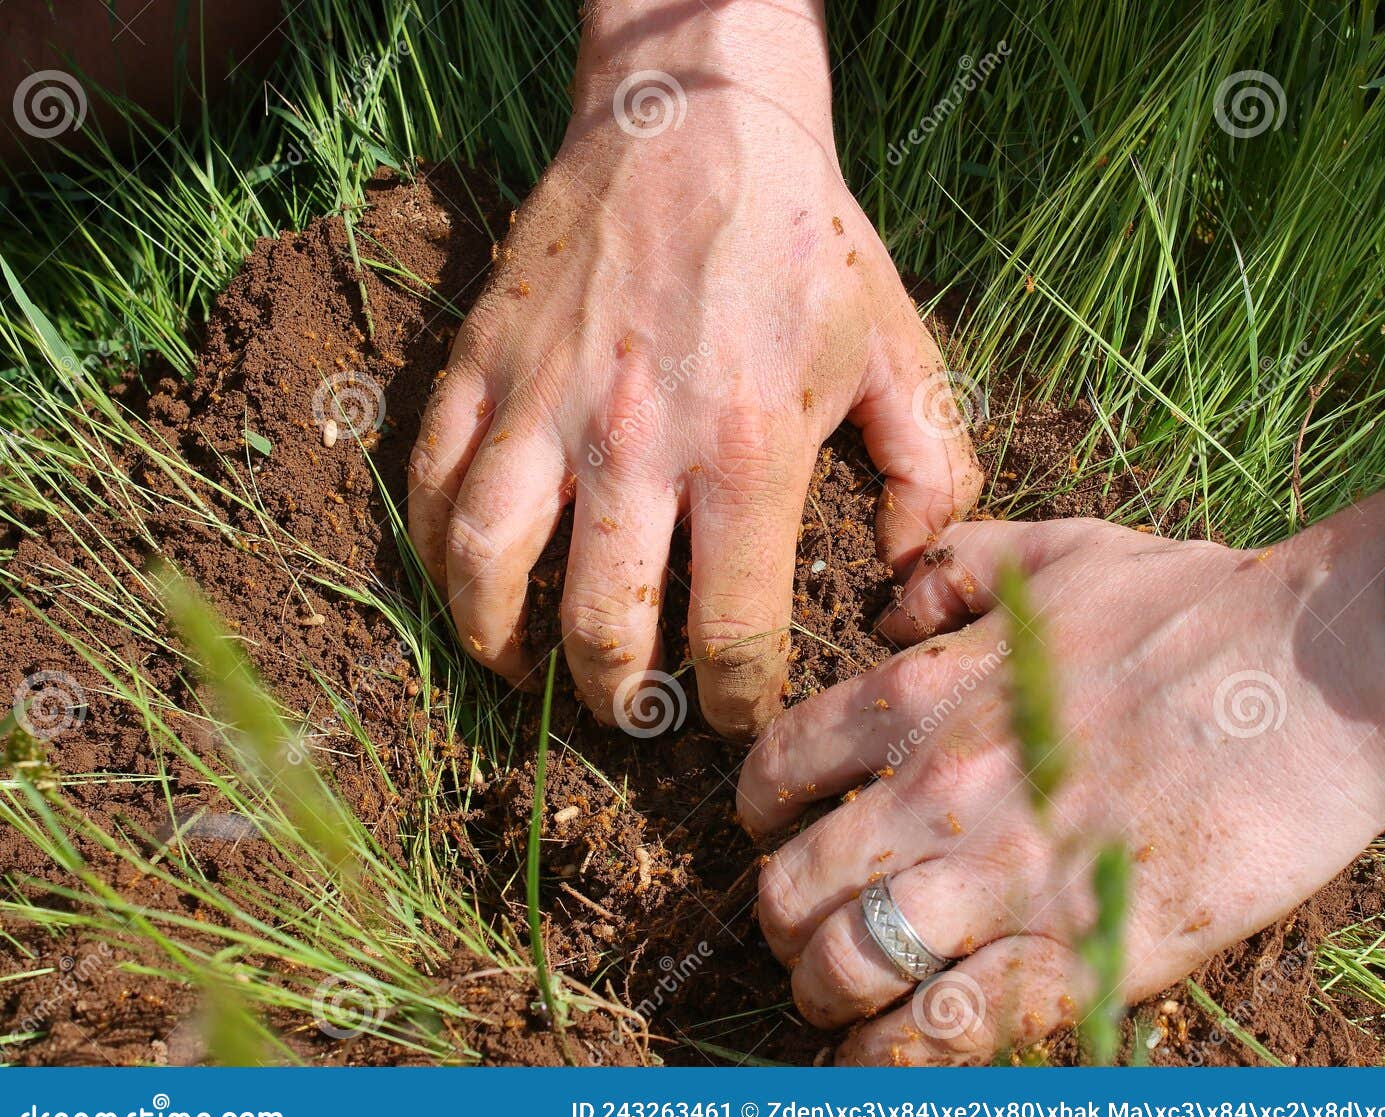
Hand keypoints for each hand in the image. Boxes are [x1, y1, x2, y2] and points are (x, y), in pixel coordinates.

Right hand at [406, 0, 981, 739]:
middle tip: (638, 708)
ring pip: (487, 568)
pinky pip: (430, 482)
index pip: (732, 631)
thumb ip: (935, 473)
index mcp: (750, 449)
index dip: (737, 699)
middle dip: (622, 699)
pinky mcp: (482, 361)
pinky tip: (469, 582)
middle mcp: (637, 439)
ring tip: (532, 671)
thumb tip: (909, 571)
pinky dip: (434, 553)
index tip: (738, 709)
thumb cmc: (806, 245)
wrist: (698, 121)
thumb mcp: (901, 351)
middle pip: (602, 627)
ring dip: (502, 647)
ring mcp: (544, 400)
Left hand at [738, 497, 1384, 1063]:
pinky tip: (885, 1053)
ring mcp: (1003, 877)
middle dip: (781, 922)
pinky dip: (894, 1053)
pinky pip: (947, 1027)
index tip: (772, 833)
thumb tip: (886, 604)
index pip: (777, 772)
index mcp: (921, 696)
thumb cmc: (1193, 604)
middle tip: (806, 931)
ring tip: (836, 1001)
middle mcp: (937, 792)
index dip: (757, 814)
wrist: (1316, 667)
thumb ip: (953, 570)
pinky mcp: (1081, 950)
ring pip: (848, 968)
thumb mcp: (1052, 550)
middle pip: (791, 888)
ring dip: (825, 995)